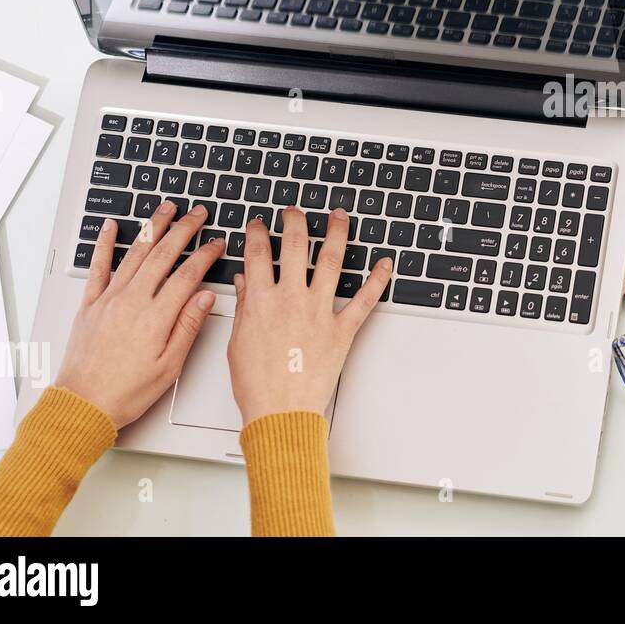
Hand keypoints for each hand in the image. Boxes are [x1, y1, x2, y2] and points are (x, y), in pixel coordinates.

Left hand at [55, 202, 225, 427]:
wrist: (84, 404)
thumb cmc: (127, 391)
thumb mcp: (169, 365)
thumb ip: (188, 327)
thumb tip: (204, 297)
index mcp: (156, 317)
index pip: (187, 274)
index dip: (205, 255)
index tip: (217, 243)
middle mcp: (132, 301)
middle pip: (163, 255)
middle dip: (184, 229)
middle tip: (198, 213)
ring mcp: (109, 299)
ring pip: (135, 253)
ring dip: (153, 227)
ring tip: (166, 208)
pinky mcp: (91, 304)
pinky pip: (98, 266)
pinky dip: (105, 243)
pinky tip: (111, 227)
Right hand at [227, 207, 392, 424]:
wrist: (281, 412)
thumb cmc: (258, 384)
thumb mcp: (239, 342)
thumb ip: (245, 306)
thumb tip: (244, 280)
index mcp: (261, 302)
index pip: (258, 255)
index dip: (258, 234)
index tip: (259, 224)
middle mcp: (291, 300)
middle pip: (294, 247)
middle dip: (295, 222)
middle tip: (296, 211)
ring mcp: (319, 312)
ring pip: (331, 262)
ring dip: (337, 234)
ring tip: (340, 216)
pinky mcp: (343, 329)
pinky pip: (365, 299)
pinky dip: (378, 280)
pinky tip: (385, 263)